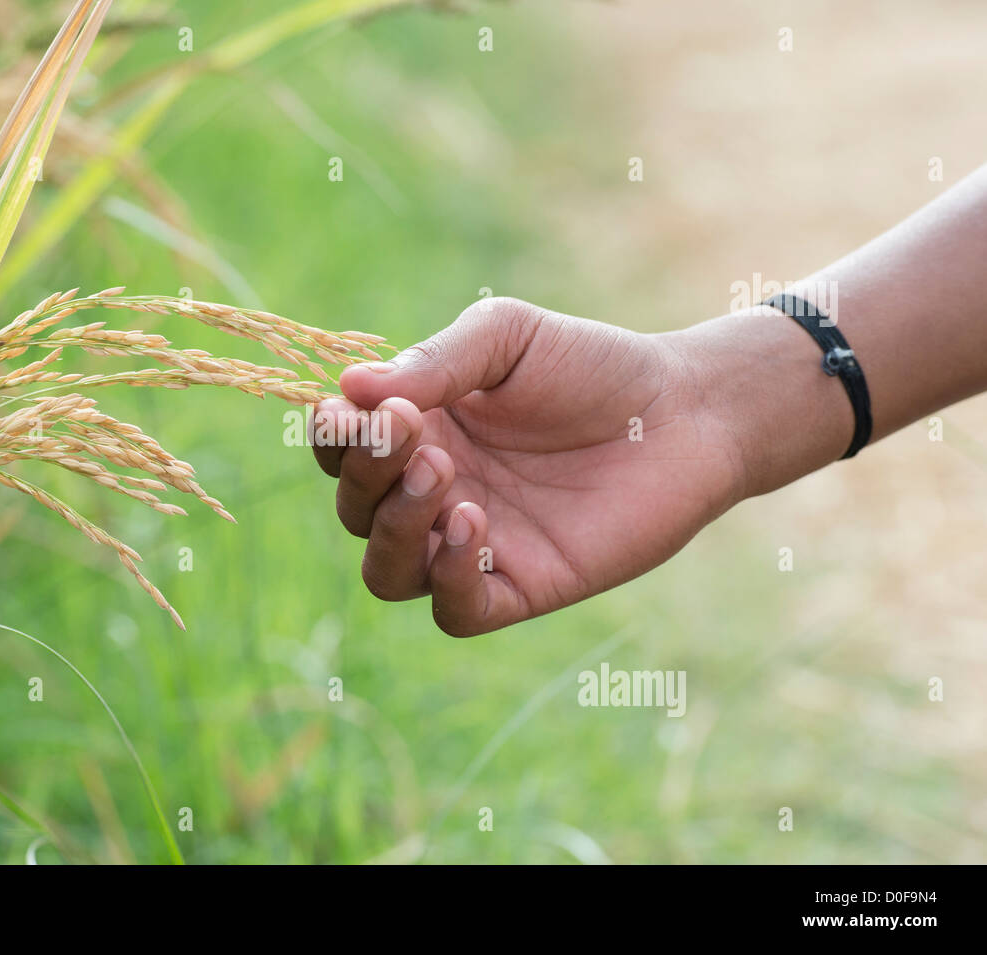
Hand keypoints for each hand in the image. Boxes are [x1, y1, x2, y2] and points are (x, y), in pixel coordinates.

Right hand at [313, 297, 747, 635]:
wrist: (686, 412)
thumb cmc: (593, 366)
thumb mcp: (507, 338)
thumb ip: (434, 362)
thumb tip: (349, 387)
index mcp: (420, 431)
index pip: (342, 450)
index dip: (335, 436)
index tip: (362, 410)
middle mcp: (434, 493)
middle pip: (355, 511)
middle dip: (368, 474)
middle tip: (413, 434)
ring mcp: (472, 545)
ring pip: (388, 571)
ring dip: (395, 528)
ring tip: (443, 475)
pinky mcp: (519, 588)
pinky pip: (452, 610)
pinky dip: (447, 576)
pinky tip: (475, 523)